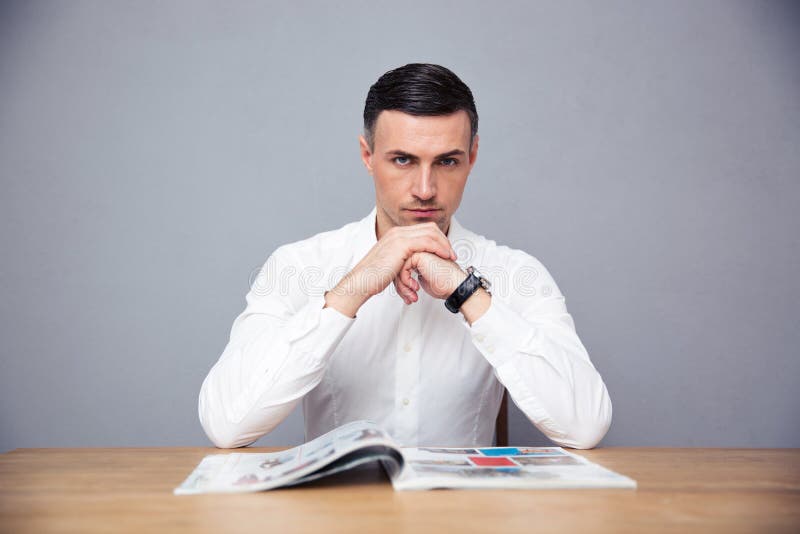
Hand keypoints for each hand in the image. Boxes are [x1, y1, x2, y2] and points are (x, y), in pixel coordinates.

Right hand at [324, 222, 456, 316]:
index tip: (446, 252)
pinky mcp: (401, 245)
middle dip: (444, 240)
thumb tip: (410, 266)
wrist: (361, 281)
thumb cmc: (374, 278)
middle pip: (429, 228)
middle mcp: (397, 232)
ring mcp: (399, 236)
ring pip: (431, 233)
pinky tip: (444, 257)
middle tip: (452, 254)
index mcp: (395, 234)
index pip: (423, 229)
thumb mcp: (390, 265)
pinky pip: (427, 242)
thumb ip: (401, 261)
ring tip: (451, 257)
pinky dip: (438, 248)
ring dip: (444, 244)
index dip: (437, 239)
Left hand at [395, 251, 466, 303]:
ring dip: (403, 285)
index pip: (403, 266)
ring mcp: (420, 251)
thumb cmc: (444, 285)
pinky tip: (414, 287)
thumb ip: (413, 274)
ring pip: (399, 267)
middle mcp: (420, 251)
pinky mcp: (419, 254)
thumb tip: (402, 277)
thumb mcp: (424, 280)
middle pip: (399, 266)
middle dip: (401, 285)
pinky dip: (406, 281)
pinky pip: (403, 267)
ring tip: (411, 294)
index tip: (407, 293)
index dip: (403, 282)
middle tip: (408, 296)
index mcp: (422, 255)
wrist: (455, 286)